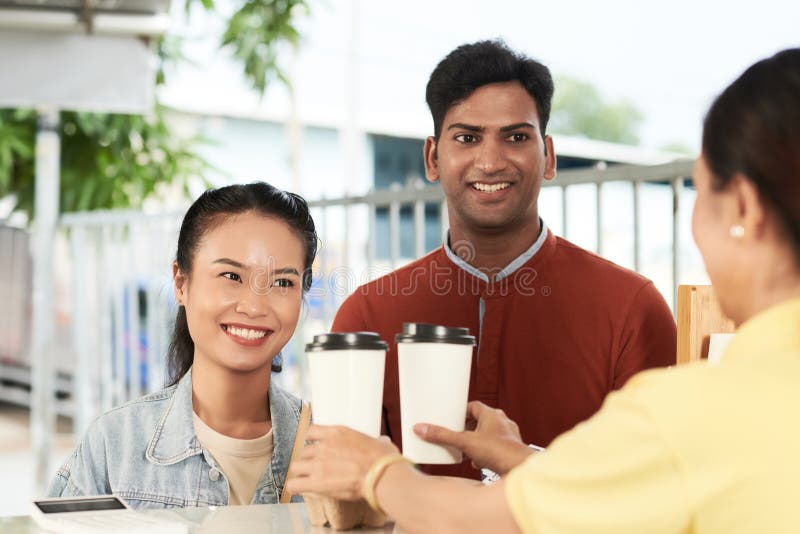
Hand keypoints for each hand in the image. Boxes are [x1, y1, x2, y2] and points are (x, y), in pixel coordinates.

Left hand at [285, 424, 398, 499]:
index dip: (312, 441)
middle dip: (309, 460)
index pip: (312, 431)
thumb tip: (381, 443)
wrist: (381, 474)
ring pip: (296, 467)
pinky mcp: (316, 482)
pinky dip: (295, 487)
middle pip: (304, 452)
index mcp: (337, 433)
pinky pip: (294, 484)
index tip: (316, 447)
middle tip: (318, 469)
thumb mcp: (378, 442)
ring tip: (308, 480)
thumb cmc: (383, 460)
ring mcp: (318, 464)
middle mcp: (324, 446)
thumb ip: (372, 442)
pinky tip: (299, 489)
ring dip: (301, 473)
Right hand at [414, 401, 531, 475]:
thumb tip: (422, 428)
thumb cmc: (499, 451)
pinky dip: (485, 453)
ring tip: (466, 449)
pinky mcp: (510, 449)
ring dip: (476, 441)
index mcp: (491, 414)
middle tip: (456, 434)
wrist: (519, 468)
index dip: (461, 412)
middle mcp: (501, 422)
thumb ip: (443, 436)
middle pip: (480, 420)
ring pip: (488, 435)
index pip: (473, 406)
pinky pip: (495, 447)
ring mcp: (508, 435)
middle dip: (467, 428)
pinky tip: (477, 462)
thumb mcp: (465, 442)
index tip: (452, 417)